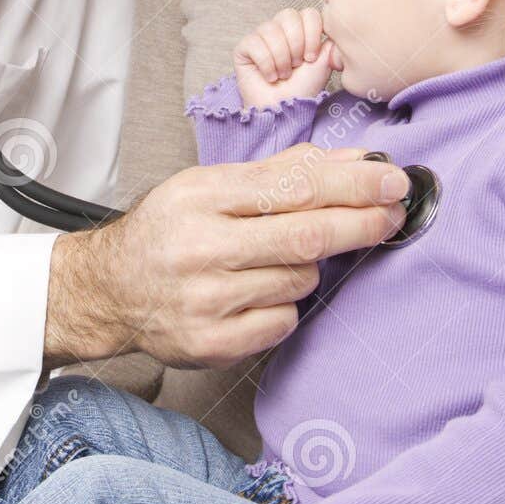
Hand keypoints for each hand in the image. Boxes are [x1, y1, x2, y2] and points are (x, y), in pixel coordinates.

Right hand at [44, 150, 408, 368]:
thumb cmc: (170, 229)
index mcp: (201, 196)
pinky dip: (285, 305)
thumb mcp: (212, 185)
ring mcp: (205, 300)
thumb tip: (354, 160)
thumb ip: (283, 172)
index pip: (294, 186)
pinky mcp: (211, 343)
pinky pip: (283, 321)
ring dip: (310, 267)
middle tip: (394, 213)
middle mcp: (201, 247)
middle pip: (307, 236)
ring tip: (279, 258)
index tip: (392, 179)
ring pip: (300, 281)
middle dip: (362, 222)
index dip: (353, 182)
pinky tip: (259, 293)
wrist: (110, 289)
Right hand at [233, 7, 343, 108]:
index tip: (311, 58)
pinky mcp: (243, 47)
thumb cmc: (303, 88)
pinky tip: (269, 76)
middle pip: (288, 15)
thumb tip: (334, 26)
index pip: (308, 13)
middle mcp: (280, 28)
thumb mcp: (324, 62)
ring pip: (270, 29)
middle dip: (295, 45)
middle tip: (296, 66)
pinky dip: (266, 64)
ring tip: (283, 74)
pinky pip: (254, 43)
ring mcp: (260, 36)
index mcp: (301, 28)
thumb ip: (329, 40)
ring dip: (281, 58)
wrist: (285, 109)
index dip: (311, 34)